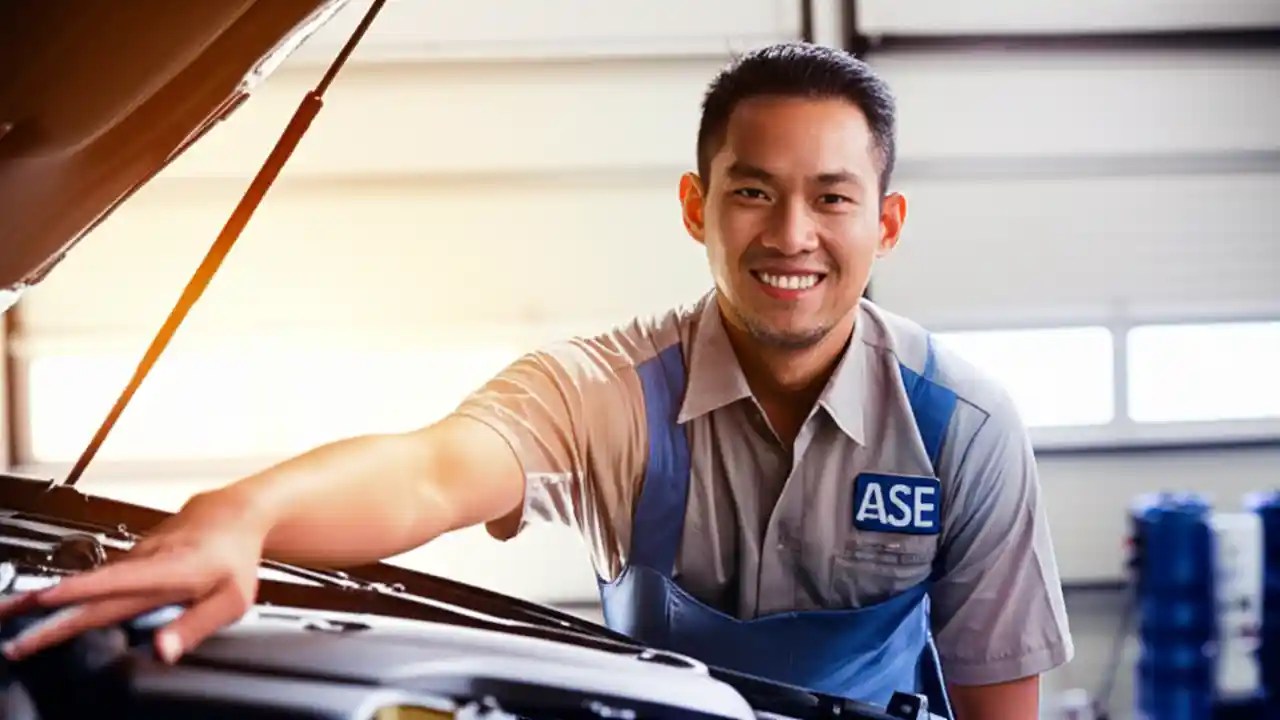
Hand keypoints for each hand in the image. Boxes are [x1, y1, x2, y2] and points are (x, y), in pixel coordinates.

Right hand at [0, 489, 268, 663]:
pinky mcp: (134, 556)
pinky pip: (102, 578)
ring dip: (53, 599)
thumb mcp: (231, 600)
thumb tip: (164, 651)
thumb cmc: (236, 558)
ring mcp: (137, 556)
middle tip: (11, 629)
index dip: (75, 595)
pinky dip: (76, 591)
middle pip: (88, 591)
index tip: (41, 604)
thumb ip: (196, 626)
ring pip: (90, 582)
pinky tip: (57, 603)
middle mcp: (145, 563)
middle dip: (45, 610)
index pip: (113, 586)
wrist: (234, 514)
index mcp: (167, 575)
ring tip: (18, 616)